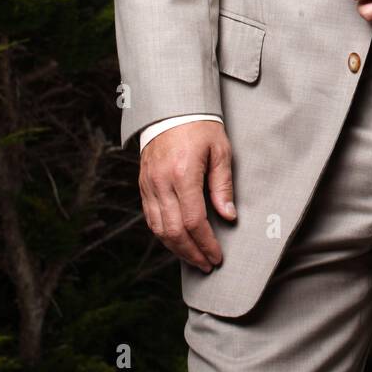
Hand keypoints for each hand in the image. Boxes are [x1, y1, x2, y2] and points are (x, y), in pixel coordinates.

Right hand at [139, 122, 235, 272]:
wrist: (171, 107)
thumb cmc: (200, 126)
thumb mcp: (220, 151)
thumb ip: (222, 185)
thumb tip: (228, 217)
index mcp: (183, 174)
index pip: (193, 221)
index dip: (206, 244)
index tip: (217, 256)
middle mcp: (161, 182)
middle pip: (174, 231)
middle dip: (192, 253)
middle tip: (207, 265)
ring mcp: (148, 184)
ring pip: (158, 229)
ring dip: (176, 248)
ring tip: (194, 258)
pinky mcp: (143, 184)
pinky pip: (150, 217)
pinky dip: (163, 234)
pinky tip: (178, 241)